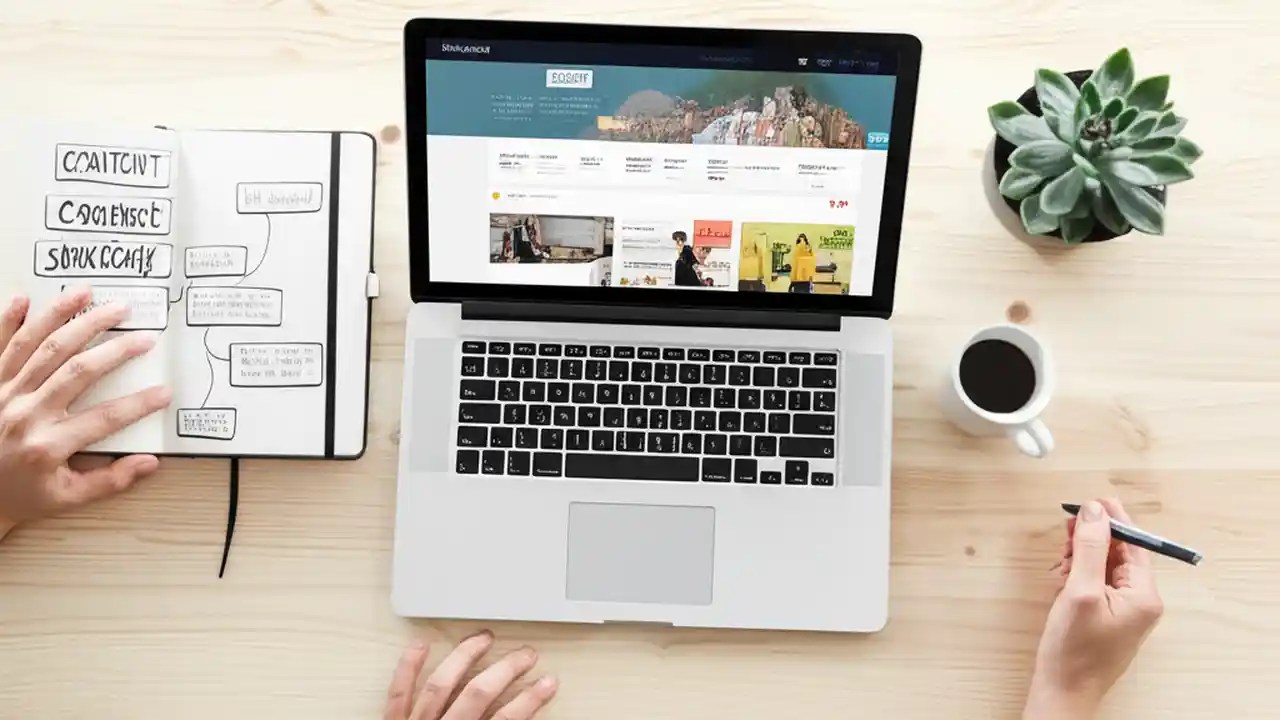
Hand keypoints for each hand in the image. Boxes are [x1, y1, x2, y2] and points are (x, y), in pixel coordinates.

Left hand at [0, 289, 170, 540]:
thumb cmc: (18, 496)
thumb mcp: (66, 498)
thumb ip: (110, 481)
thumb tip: (149, 463)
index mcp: (47, 445)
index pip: (106, 417)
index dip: (140, 404)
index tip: (164, 392)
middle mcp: (24, 413)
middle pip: (77, 369)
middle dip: (114, 348)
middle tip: (142, 335)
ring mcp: (2, 394)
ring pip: (39, 347)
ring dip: (67, 318)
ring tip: (92, 296)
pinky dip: (8, 320)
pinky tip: (25, 299)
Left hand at [384, 632, 557, 719]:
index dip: (530, 700)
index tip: (548, 684)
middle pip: (477, 695)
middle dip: (505, 670)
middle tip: (526, 655)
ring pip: (440, 686)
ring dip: (465, 658)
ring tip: (484, 638)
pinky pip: (398, 693)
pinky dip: (408, 667)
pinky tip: (421, 645)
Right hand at [1024, 498, 1163, 718]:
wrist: (1063, 691)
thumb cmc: (1074, 649)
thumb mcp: (1080, 591)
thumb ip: (1091, 548)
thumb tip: (1095, 510)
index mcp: (1144, 595)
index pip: (1135, 544)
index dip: (1114, 519)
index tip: (1092, 499)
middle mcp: (1140, 600)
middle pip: (1120, 552)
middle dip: (1094, 538)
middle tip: (1068, 528)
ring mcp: (1124, 609)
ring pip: (1106, 565)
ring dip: (1084, 555)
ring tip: (1062, 559)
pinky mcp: (1107, 616)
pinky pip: (1097, 582)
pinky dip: (1080, 573)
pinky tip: (1064, 576)